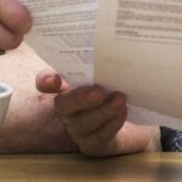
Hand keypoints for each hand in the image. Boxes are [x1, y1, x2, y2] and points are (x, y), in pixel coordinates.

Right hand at [35, 69, 159, 155]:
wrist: (136, 119)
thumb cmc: (117, 89)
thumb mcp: (110, 74)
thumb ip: (104, 62)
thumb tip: (111, 37)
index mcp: (66, 87)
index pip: (45, 83)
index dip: (46, 81)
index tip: (55, 79)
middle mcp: (68, 109)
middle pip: (63, 105)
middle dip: (79, 99)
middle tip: (97, 91)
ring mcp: (79, 129)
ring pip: (83, 123)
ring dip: (102, 111)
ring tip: (119, 100)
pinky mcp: (93, 144)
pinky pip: (99, 137)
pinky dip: (112, 124)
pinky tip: (122, 112)